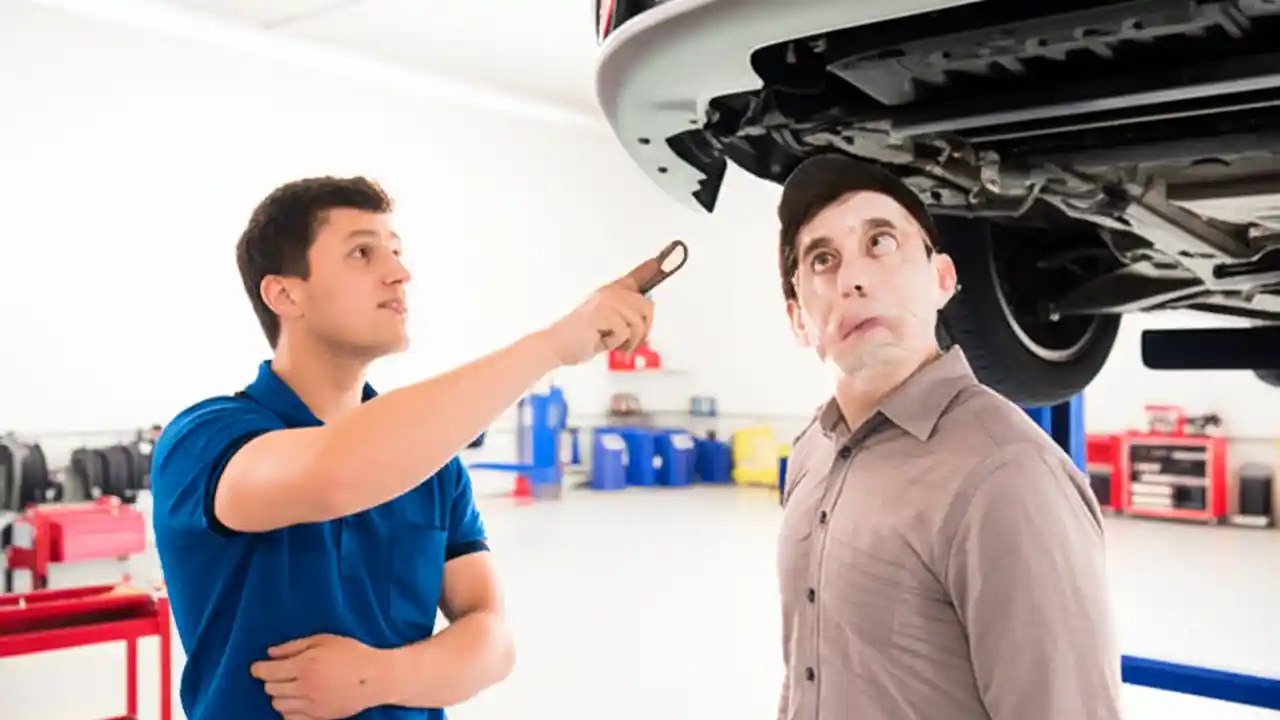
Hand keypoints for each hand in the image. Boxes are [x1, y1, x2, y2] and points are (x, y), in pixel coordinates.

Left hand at [250, 633, 386, 718]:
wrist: (375, 677)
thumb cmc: (352, 653)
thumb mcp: (324, 640)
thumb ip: (294, 646)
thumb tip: (270, 653)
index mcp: (304, 665)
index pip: (268, 672)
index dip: (258, 669)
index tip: (257, 667)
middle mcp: (304, 687)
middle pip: (271, 688)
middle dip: (271, 680)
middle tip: (280, 673)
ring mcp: (311, 705)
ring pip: (278, 705)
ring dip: (279, 695)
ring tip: (291, 686)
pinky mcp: (318, 718)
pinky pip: (290, 719)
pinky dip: (288, 710)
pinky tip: (297, 701)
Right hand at [542, 258, 657, 365]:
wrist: (555, 346)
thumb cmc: (580, 337)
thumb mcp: (609, 324)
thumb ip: (626, 314)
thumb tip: (647, 309)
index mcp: (611, 291)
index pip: (636, 276)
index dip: (652, 267)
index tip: (662, 258)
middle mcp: (610, 291)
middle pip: (648, 307)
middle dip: (643, 331)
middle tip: (628, 342)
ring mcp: (606, 300)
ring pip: (639, 323)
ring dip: (628, 341)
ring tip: (612, 343)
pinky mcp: (603, 312)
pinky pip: (626, 333)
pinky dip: (614, 344)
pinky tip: (600, 340)